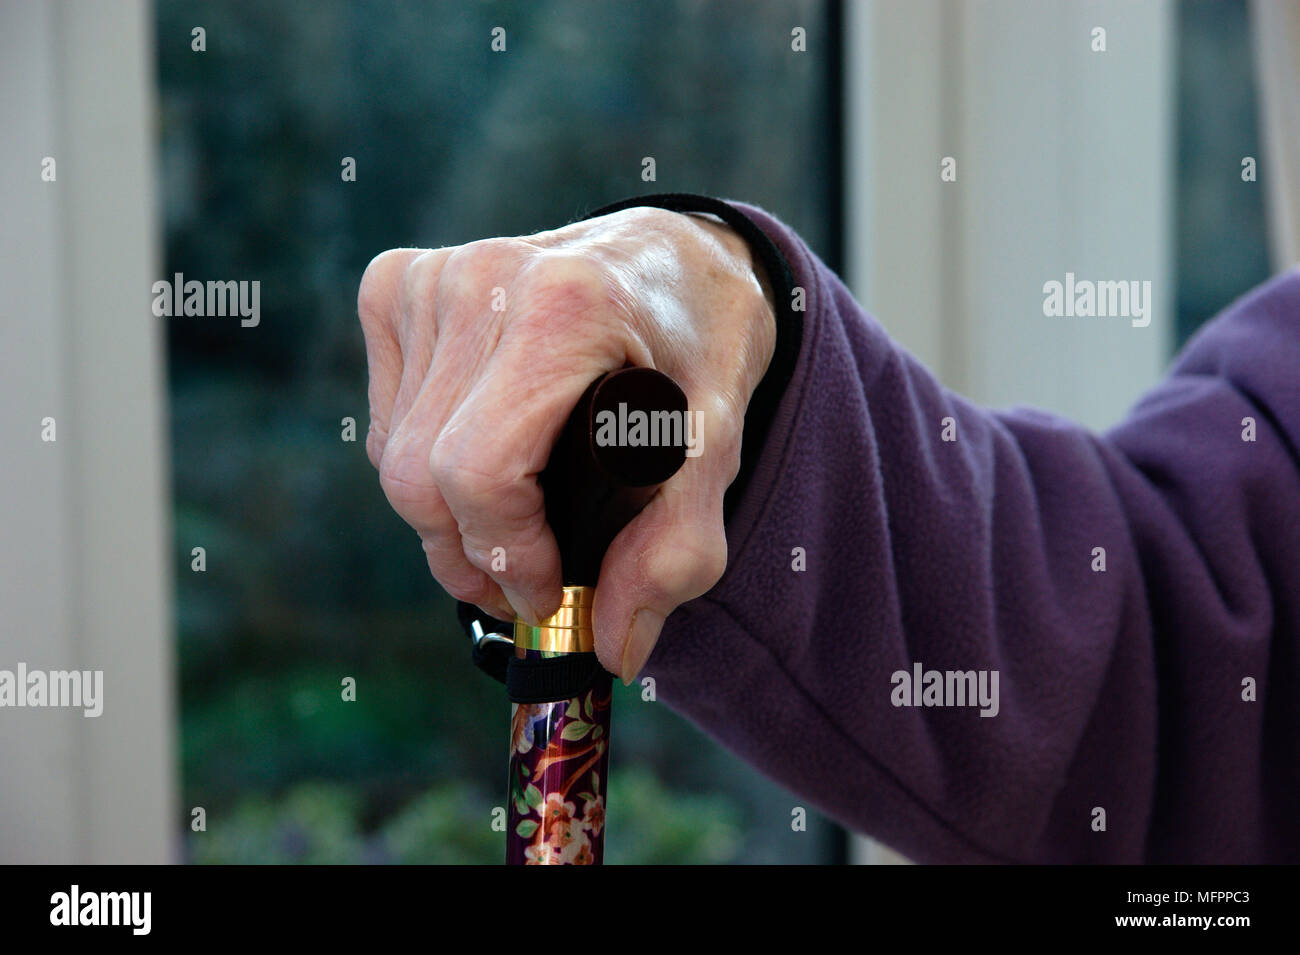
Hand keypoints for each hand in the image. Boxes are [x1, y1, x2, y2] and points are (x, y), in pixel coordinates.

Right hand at [356, 206, 776, 681]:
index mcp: (566, 309)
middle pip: (421, 476)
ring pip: (395, 456)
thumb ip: (676, 551)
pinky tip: (486, 455)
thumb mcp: (719, 448)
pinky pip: (384, 418)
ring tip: (515, 525)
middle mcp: (484, 279)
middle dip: (470, 557)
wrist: (677, 259)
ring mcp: (432, 276)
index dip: (506, 557)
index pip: (480, 472)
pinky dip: (424, 464)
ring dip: (449, 518)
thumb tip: (612, 645)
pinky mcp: (398, 282)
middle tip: (525, 583)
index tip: (548, 593)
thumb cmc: (701, 350)